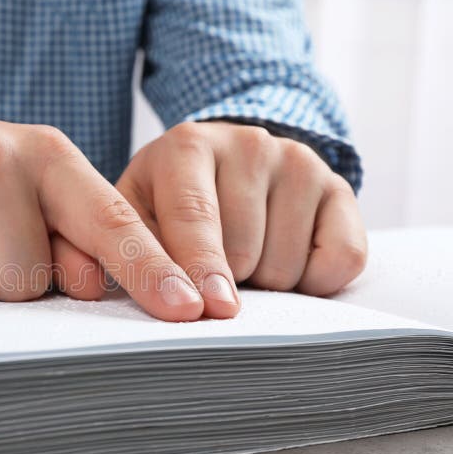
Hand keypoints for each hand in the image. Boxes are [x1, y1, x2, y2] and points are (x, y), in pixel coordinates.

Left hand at [113, 121, 367, 318]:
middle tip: (212, 272)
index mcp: (187, 146)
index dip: (196, 268)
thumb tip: (110, 293)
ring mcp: (299, 161)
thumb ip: (119, 248)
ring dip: (265, 283)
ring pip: (288, 264)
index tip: (200, 310)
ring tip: (245, 259)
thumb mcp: (133, 213)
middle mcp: (248, 143)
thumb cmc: (169, 202)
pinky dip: (316, 282)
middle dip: (225, 282)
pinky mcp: (341, 187)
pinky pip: (342, 260)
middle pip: (243, 251)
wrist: (228, 163)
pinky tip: (287, 260)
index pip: (193, 216)